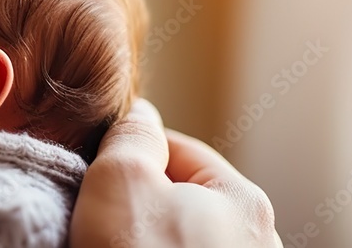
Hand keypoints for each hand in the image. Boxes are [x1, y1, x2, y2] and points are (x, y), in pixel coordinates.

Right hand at [69, 99, 279, 247]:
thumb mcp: (120, 178)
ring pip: (178, 242)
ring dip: (141, 241)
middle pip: (181, 200)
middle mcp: (257, 245)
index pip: (178, 150)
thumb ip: (131, 135)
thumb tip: (139, 115)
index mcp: (244, 202)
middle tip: (97, 214)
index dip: (129, 153)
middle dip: (137, 203)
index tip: (94, 168)